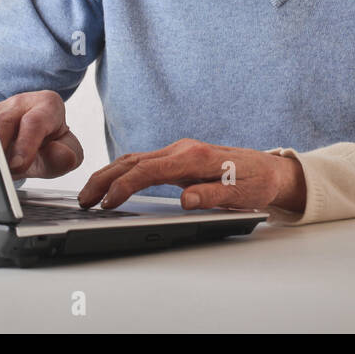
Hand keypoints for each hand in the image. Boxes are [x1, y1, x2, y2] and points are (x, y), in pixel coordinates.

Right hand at [0, 90, 83, 179]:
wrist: (40, 138)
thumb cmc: (52, 143)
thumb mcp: (67, 152)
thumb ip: (66, 156)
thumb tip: (58, 152)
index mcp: (47, 105)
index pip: (34, 122)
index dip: (25, 145)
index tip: (18, 165)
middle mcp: (21, 103)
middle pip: (2, 123)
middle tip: (0, 172)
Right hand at [77, 139, 305, 211]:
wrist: (271, 170)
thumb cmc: (258, 182)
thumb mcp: (241, 195)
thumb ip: (212, 197)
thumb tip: (186, 200)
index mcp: (194, 157)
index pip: (148, 170)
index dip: (123, 186)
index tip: (106, 203)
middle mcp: (182, 150)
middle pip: (133, 161)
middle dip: (104, 178)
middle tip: (83, 199)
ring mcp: (179, 152)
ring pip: (134, 159)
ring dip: (109, 174)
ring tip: (89, 194)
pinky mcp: (178, 158)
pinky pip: (143, 162)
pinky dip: (122, 171)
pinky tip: (112, 183)